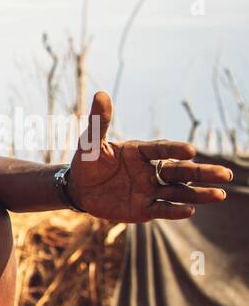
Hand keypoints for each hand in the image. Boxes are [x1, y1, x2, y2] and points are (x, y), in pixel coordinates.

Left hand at [68, 91, 231, 221]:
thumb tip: (101, 94)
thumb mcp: (91, 142)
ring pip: (178, 192)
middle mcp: (151, 171)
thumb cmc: (87, 161)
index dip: (175, 150)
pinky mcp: (143, 209)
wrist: (78, 188)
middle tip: (226, 175)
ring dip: (198, 194)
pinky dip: (174, 211)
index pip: (162, 150)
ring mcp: (149, 190)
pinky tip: (190, 211)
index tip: (189, 150)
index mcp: (141, 152)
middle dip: (202, 173)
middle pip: (181, 171)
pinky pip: (161, 210)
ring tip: (220, 194)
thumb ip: (100, 122)